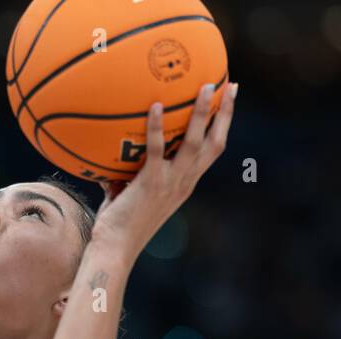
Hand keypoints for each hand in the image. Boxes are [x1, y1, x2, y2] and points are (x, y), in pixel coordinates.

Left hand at [91, 82, 237, 256]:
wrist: (115, 250)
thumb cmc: (117, 226)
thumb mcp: (126, 195)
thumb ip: (125, 175)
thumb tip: (109, 154)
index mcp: (184, 185)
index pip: (211, 152)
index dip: (222, 127)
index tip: (229, 102)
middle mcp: (184, 183)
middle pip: (215, 144)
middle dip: (226, 114)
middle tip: (231, 86)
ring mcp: (170, 183)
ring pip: (196, 142)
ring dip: (203, 113)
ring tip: (207, 86)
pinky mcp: (151, 183)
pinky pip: (157, 149)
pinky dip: (157, 127)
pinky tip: (155, 104)